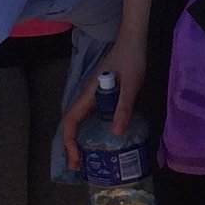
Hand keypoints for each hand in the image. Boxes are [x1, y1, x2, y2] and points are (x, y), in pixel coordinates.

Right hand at [60, 32, 147, 173]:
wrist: (135, 38)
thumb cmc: (131, 58)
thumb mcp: (131, 85)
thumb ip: (123, 107)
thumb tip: (115, 133)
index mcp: (89, 93)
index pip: (70, 121)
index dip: (70, 141)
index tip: (76, 158)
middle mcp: (87, 95)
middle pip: (73, 123)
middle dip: (72, 145)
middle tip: (80, 166)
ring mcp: (94, 93)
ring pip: (82, 119)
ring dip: (81, 139)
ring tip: (88, 158)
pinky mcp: (103, 92)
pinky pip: (92, 114)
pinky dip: (92, 129)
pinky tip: (104, 137)